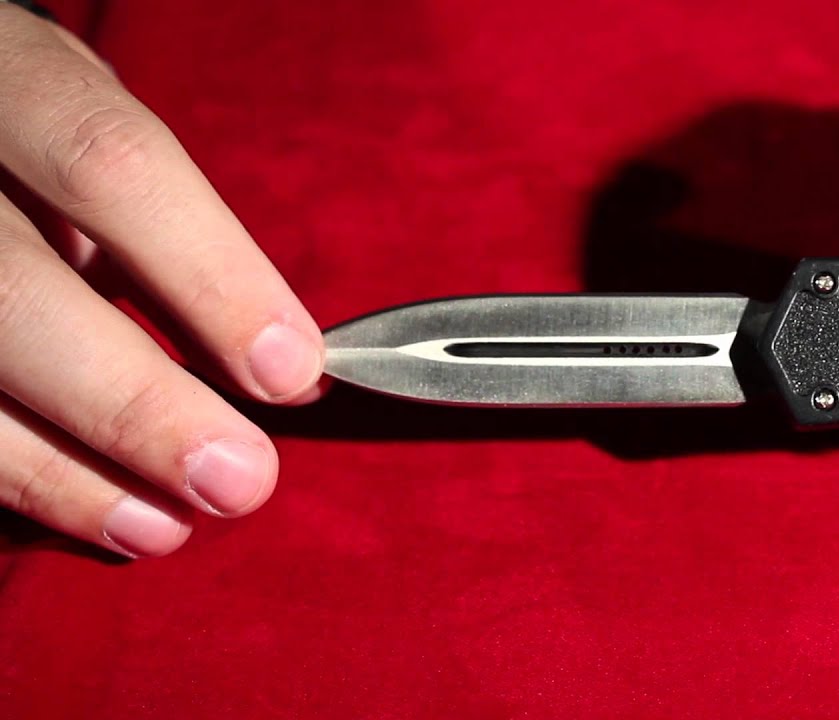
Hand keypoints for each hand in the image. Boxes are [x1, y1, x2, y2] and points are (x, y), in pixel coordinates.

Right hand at [0, 7, 323, 555]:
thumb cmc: (28, 139)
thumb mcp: (92, 138)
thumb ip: (171, 237)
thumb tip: (285, 369)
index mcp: (11, 80)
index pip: (109, 164)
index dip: (208, 274)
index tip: (291, 370)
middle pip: (12, 294)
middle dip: (134, 405)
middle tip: (239, 480)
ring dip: (64, 472)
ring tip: (165, 526)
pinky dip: (14, 476)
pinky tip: (88, 507)